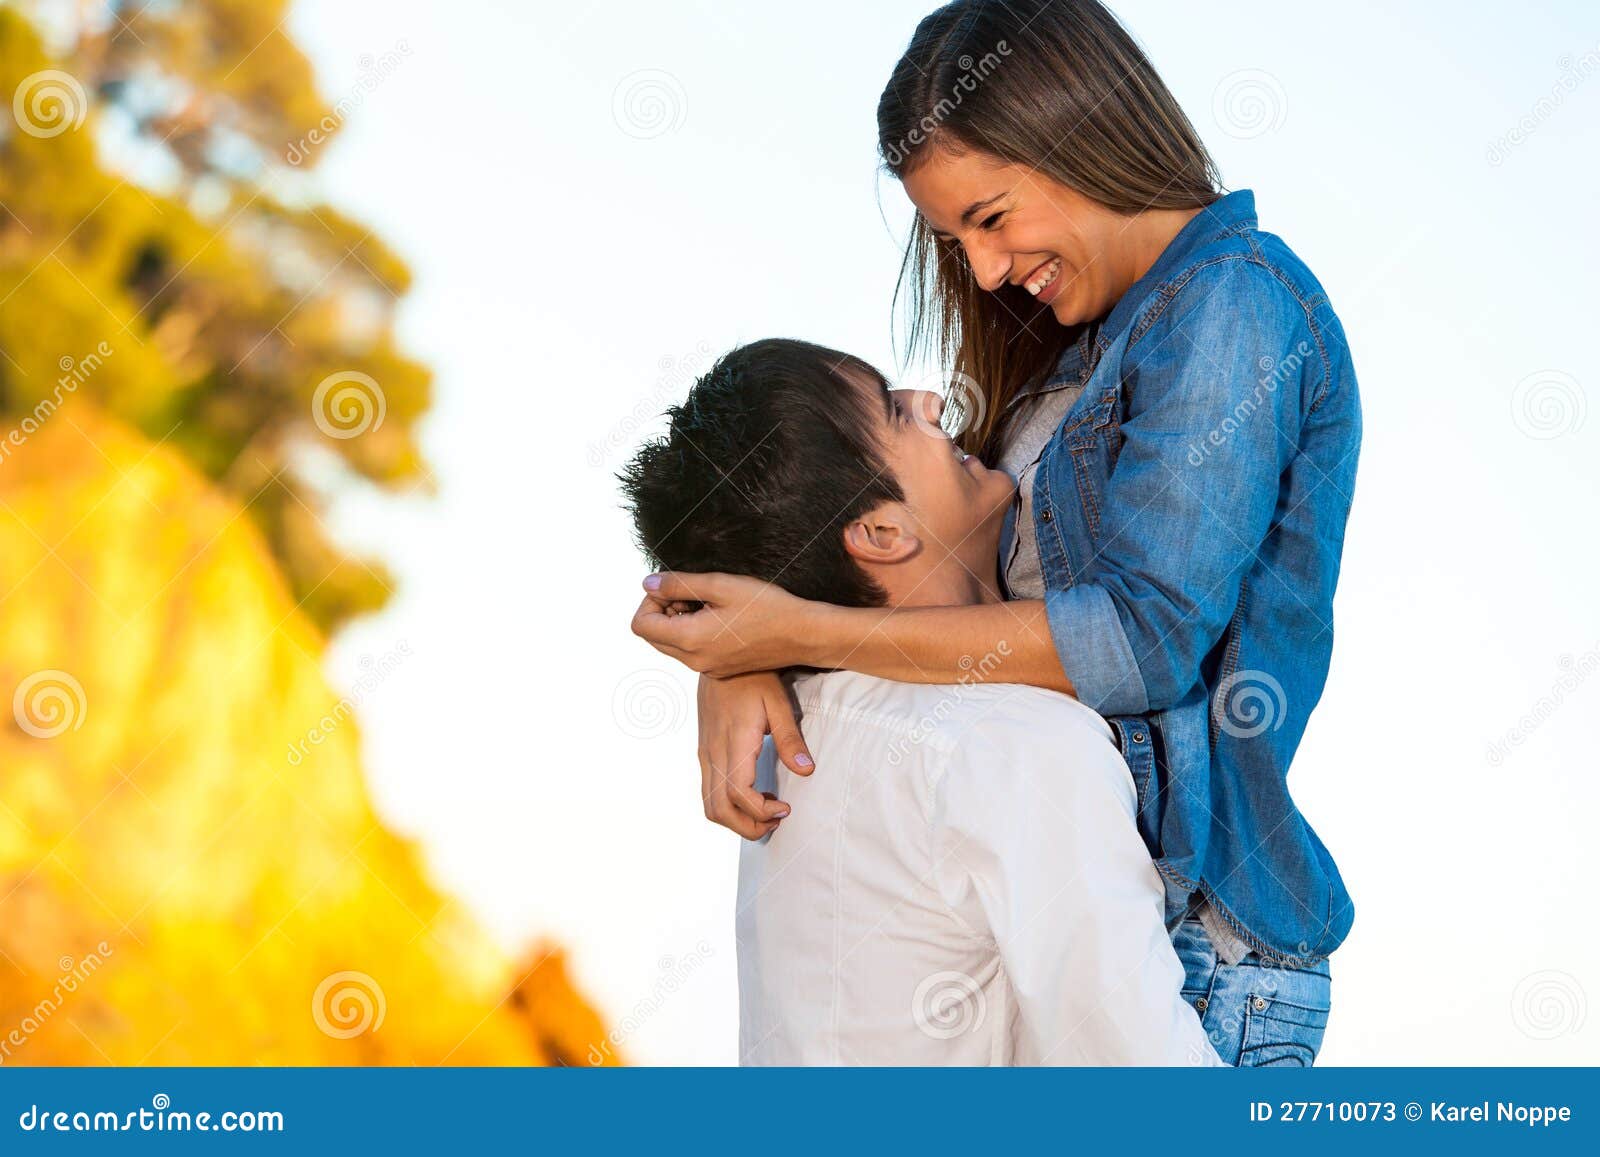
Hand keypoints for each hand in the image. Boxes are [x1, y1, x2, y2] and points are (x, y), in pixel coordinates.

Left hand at [631, 571, 816, 676]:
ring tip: (707, 605)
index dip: (650, 601)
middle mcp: (693, 660)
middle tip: (690, 594)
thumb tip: (648, 584)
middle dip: (662, 611)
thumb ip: (679, 584)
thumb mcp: (720, 585)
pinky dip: (693, 634)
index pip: (640, 625)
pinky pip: (691, 652)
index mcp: (689, 639)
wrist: (801, 635)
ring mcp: (706, 669)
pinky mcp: (719, 669)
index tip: (674, 587)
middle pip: (652, 637)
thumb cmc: (766, 607)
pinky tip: (720, 618)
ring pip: (671, 645)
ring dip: (678, 622)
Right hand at [696, 671, 813, 839]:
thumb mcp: (778, 702)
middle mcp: (713, 752)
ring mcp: (705, 753)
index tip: (785, 809)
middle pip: (718, 809)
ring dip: (736, 818)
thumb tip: (806, 770)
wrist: (721, 655)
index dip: (760, 812)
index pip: (738, 794)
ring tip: (765, 811)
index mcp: (733, 743)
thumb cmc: (752, 676)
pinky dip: (728, 804)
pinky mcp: (703, 750)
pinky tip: (752, 794)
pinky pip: (708, 790)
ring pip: (709, 804)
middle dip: (747, 826)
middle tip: (776, 821)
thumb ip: (790, 738)